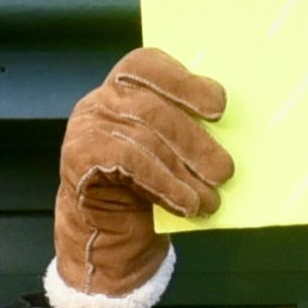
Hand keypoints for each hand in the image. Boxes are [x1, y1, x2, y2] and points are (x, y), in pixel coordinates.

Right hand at [55, 47, 230, 294]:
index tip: (218, 108)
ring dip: (184, 169)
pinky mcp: (78, 158)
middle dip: (194, 140)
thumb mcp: (169, 155)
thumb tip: (228, 127)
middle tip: (224, 171)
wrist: (105, 243)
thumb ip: (185, 131)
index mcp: (121, 89)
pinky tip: (186, 204)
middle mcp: (99, 102)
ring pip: (143, 136)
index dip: (183, 82)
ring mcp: (84, 128)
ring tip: (210, 197)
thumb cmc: (145, 195)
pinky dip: (164, 184)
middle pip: (151, 106)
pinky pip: (129, 162)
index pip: (146, 65)